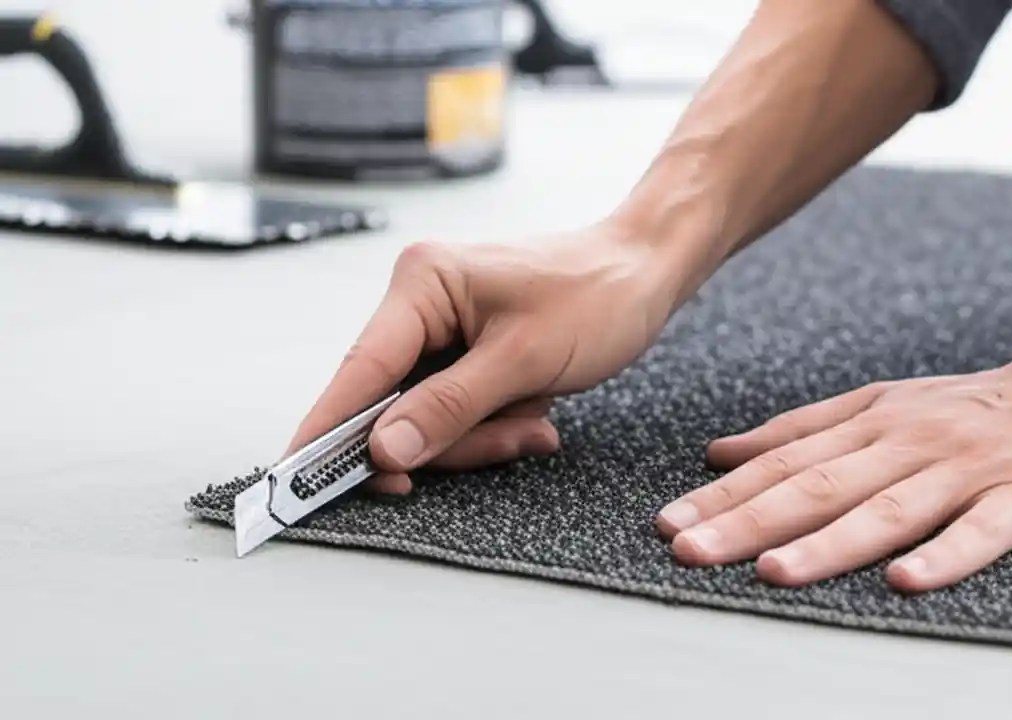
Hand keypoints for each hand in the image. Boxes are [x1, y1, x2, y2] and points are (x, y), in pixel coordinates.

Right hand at [288, 225, 676, 493]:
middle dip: (451, 438)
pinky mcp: (467, 352)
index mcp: (422, 284)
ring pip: (429, 417)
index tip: (293, 479)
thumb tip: (382, 449)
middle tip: (512, 440)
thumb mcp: (524, 360)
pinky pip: (459, 412)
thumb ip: (449, 407)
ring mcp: (443, 329)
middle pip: (394, 404)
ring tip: (536, 422)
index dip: (327, 429)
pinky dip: (494, 427)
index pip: (359, 369)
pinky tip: (535, 416)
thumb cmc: (597, 297)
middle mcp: (421, 303)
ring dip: (482, 436)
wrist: (647, 272)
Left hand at [656, 358, 1011, 591]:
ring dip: (827, 543)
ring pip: (888, 510)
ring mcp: (965, 470)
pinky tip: (905, 582)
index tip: (668, 524)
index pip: (785, 463)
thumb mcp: (879, 405)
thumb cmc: (972, 407)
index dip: (724, 495)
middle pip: (819, 487)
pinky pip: (982, 532)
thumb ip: (801, 430)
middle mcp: (908, 444)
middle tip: (687, 551)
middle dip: (747, 521)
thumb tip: (718, 454)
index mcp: (870, 423)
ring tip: (773, 571)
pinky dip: (945, 556)